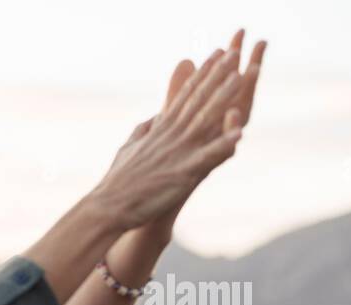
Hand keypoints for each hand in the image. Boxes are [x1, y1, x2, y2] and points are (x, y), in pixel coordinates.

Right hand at [93, 39, 258, 231]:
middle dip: (217, 75)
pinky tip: (239, 134)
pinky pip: (208, 157)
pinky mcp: (183, 173)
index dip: (201, 75)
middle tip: (233, 52)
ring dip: (224, 98)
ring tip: (242, 78)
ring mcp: (179, 153)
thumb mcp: (128, 148)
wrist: (108, 206)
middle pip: (198, 100)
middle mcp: (171, 136)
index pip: (184, 96)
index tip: (214, 55)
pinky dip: (223, 145)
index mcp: (160, 130)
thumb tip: (153, 118)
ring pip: (205, 120)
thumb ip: (143, 130)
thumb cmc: (117, 182)